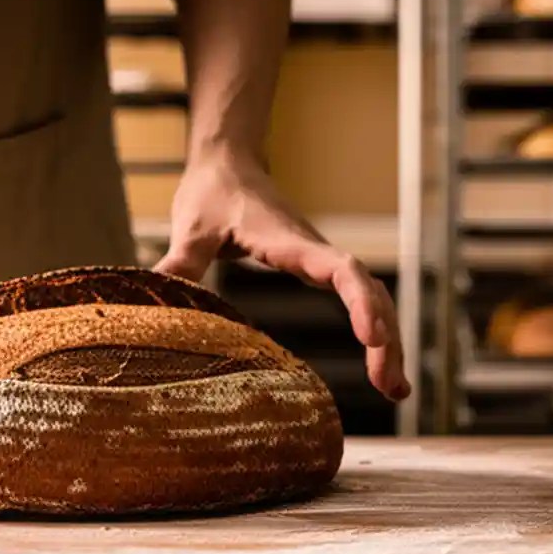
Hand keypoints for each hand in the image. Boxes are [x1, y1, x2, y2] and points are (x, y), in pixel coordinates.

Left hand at [154, 153, 409, 400]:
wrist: (227, 163)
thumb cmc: (212, 191)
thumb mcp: (192, 225)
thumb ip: (181, 260)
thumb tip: (155, 293)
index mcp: (292, 242)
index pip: (342, 270)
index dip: (361, 302)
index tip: (371, 337)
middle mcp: (315, 252)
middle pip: (369, 292)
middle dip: (387, 339)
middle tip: (393, 388)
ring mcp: (318, 261)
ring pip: (371, 298)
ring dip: (388, 340)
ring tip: (397, 391)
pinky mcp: (313, 269)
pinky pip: (357, 299)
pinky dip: (373, 329)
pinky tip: (379, 364)